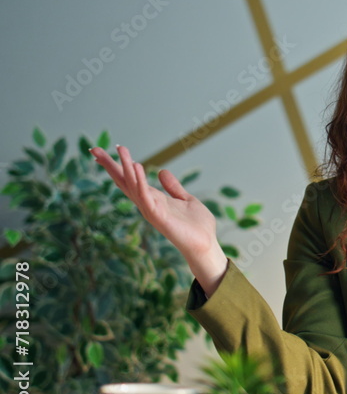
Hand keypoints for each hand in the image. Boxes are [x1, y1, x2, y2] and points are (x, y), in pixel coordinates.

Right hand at [91, 145, 227, 294]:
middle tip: (95, 149)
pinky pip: (145, 195)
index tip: (107, 151)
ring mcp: (151, 210)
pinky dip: (140, 180)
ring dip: (125, 167)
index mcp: (154, 198)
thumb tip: (162, 171)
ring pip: (133, 185)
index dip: (119, 166)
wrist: (206, 244)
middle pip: (125, 181)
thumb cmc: (196, 227)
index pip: (132, 180)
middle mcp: (148, 203)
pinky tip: (136, 166)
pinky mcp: (158, 215)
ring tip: (120, 149)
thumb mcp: (186, 200)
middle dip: (110, 166)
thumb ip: (173, 187)